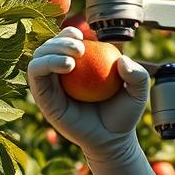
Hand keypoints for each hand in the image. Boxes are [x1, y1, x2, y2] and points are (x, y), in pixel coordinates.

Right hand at [27, 26, 149, 159]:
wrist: (113, 140)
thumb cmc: (123, 114)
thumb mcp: (138, 92)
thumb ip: (138, 75)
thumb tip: (123, 60)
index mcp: (79, 67)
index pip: (66, 43)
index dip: (68, 34)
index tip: (82, 35)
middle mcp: (61, 74)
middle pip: (49, 46)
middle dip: (60, 40)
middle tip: (80, 48)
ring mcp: (51, 86)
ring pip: (39, 57)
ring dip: (52, 50)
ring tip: (74, 59)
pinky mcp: (44, 98)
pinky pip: (36, 76)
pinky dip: (46, 64)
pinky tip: (67, 66)